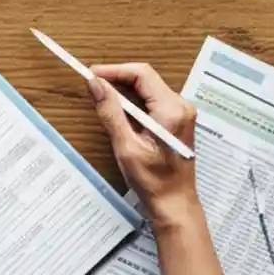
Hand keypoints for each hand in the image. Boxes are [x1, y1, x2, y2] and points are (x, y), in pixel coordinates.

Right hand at [89, 64, 198, 227]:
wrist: (175, 204)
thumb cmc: (153, 181)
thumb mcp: (126, 147)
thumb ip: (111, 112)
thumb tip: (96, 84)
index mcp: (172, 110)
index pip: (141, 74)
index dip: (114, 70)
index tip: (92, 74)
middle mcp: (181, 106)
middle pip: (146, 78)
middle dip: (118, 78)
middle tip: (92, 83)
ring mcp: (181, 113)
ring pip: (149, 88)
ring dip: (125, 89)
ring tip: (101, 94)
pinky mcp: (177, 120)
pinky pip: (153, 100)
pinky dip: (134, 100)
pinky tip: (118, 108)